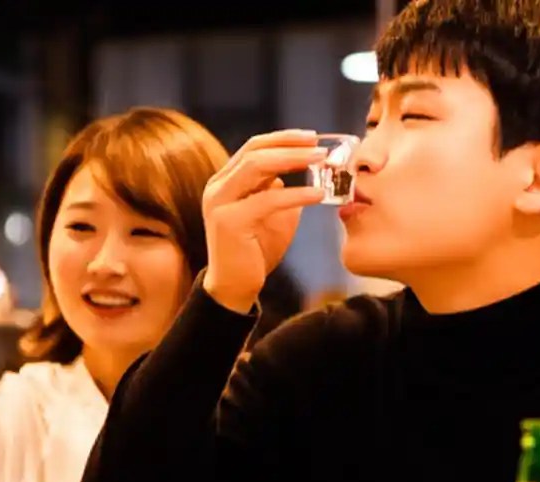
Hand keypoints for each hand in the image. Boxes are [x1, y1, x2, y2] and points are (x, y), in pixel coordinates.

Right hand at [202, 130, 326, 312]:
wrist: (235, 287)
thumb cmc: (255, 250)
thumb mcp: (271, 213)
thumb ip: (280, 189)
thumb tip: (306, 169)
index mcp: (225, 181)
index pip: (254, 147)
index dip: (284, 138)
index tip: (312, 137)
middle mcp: (217, 187)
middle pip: (254, 150)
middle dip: (290, 144)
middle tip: (320, 146)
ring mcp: (220, 203)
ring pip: (256, 166)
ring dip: (292, 160)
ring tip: (321, 161)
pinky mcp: (229, 222)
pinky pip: (268, 200)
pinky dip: (296, 195)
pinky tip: (318, 195)